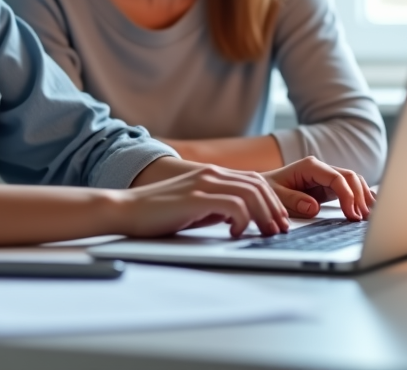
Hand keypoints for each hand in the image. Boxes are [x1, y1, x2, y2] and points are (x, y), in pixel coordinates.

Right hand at [114, 164, 290, 237]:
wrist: (127, 209)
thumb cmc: (158, 212)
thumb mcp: (195, 206)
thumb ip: (217, 206)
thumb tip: (241, 217)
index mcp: (211, 174)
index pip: (255, 180)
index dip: (273, 200)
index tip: (278, 221)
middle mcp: (210, 174)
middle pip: (258, 185)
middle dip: (274, 209)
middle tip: (278, 230)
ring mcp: (203, 184)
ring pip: (251, 194)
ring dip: (264, 215)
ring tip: (264, 233)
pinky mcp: (195, 198)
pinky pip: (234, 205)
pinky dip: (243, 219)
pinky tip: (236, 232)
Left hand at [262, 157, 375, 219]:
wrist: (262, 187)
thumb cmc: (269, 189)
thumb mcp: (276, 195)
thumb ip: (294, 200)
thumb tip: (313, 207)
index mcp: (309, 166)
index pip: (336, 178)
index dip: (347, 195)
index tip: (352, 214)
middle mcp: (321, 169)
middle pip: (349, 177)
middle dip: (359, 197)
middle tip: (364, 218)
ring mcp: (326, 176)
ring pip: (353, 181)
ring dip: (363, 197)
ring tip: (369, 215)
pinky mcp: (329, 186)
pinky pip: (349, 188)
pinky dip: (360, 196)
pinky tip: (370, 206)